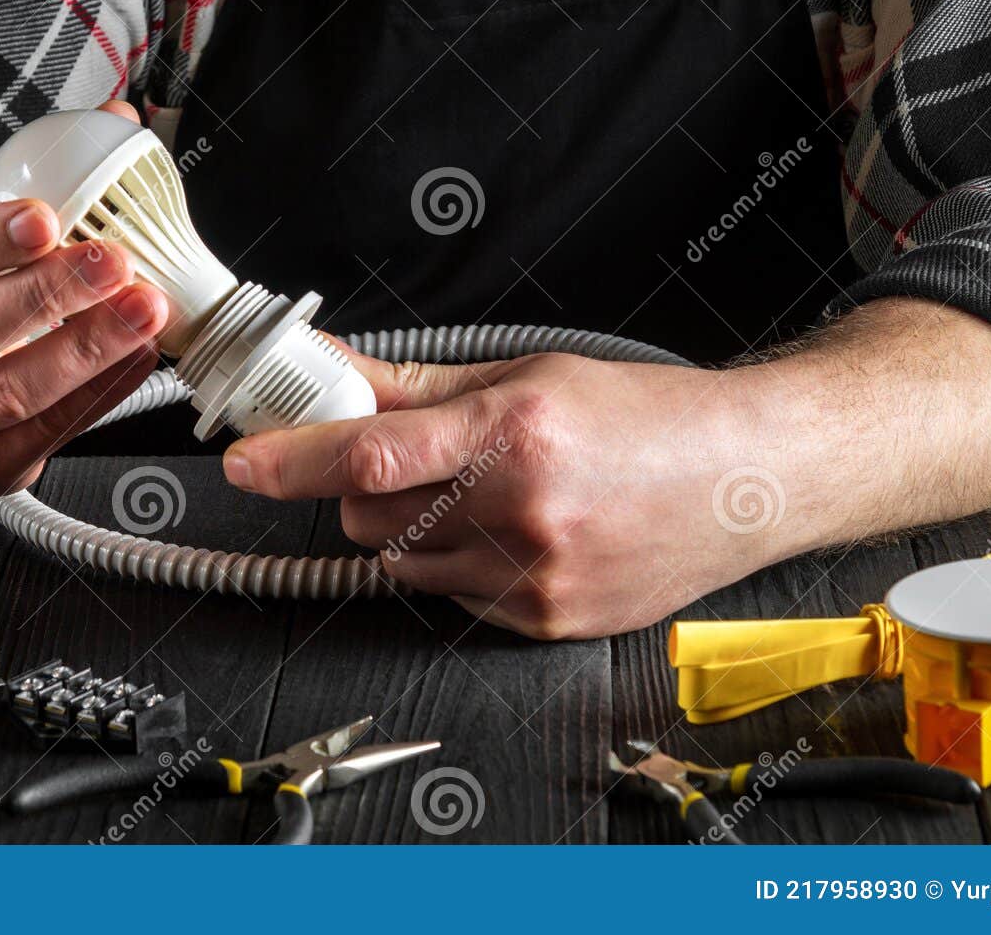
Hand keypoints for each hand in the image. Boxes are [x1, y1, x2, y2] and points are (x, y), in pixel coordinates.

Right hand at [0, 101, 169, 493]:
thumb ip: (9, 197)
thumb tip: (112, 121)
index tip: (44, 217)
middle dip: (51, 295)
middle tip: (115, 262)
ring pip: (12, 390)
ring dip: (88, 349)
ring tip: (145, 310)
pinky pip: (48, 432)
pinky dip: (101, 393)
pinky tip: (140, 357)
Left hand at [220, 299, 990, 638]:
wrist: (745, 478)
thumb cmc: (644, 417)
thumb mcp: (526, 375)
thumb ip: (412, 383)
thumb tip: (327, 367)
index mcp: (515, 431)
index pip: (372, 455)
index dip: (294, 458)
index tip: (245, 460)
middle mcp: (523, 509)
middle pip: (370, 515)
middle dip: (367, 489)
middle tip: (416, 462)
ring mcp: (536, 576)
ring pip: (403, 563)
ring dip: (414, 531)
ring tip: (485, 496)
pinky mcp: (547, 623)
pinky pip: (452, 599)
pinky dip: (460, 567)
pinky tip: (519, 534)